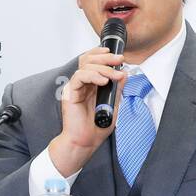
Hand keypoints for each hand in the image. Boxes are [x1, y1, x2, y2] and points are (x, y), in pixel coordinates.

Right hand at [48, 47, 126, 176]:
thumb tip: (124, 73)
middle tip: (119, 59)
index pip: (93, 62)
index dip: (102, 54)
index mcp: (91, 84)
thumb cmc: (97, 126)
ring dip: (103, 68)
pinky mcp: (70, 93)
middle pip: (89, 60)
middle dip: (106, 57)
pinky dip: (92, 76)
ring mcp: (75, 87)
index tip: (117, 55)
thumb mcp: (114, 104)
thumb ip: (117, 88)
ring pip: (86, 66)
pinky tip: (103, 81)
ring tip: (115, 76)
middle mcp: (82, 83)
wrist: (86, 141)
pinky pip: (79, 77)